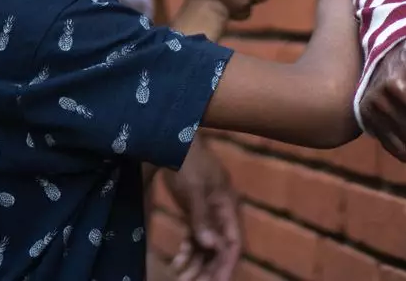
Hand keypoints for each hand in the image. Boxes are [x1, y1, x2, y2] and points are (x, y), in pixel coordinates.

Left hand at [164, 143, 242, 280]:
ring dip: (196, 264)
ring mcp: (208, 213)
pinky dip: (187, 251)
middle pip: (220, 250)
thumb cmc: (186, 160)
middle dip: (209, 270)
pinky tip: (176, 262)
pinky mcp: (195, 211)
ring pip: (206, 247)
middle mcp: (222, 213)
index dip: (226, 266)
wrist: (171, 139)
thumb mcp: (194, 190)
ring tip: (180, 278)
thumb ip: (202, 218)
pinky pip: (195, 239)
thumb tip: (212, 246)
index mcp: (228, 207)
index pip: (233, 244)